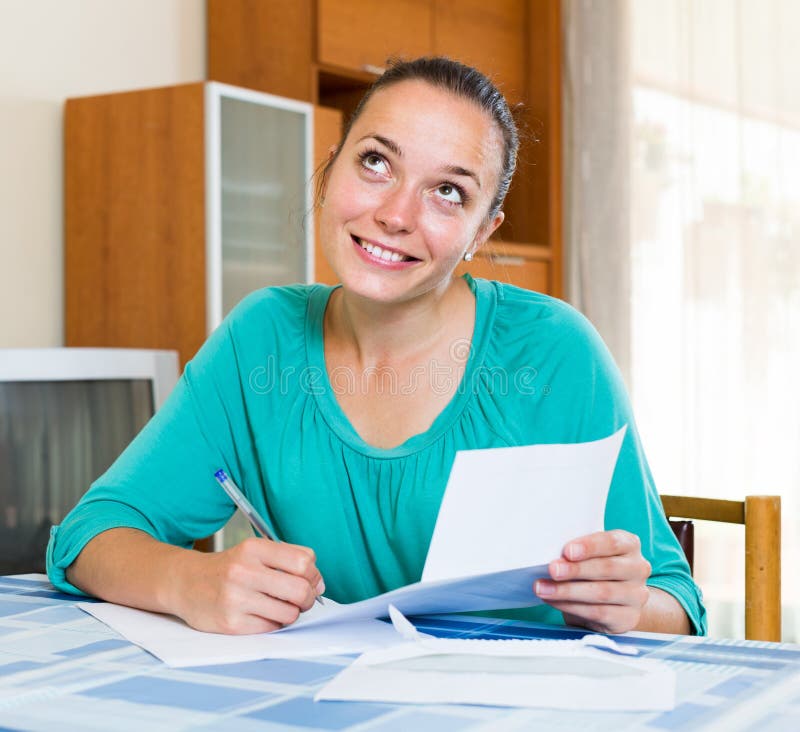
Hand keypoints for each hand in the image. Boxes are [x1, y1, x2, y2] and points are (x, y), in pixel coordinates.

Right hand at [172, 537, 324, 634]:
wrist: (186, 583)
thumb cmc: (229, 568)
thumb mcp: (255, 551)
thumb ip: (289, 559)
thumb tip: (319, 584)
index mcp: (253, 548)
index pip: (303, 562)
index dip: (314, 575)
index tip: (311, 580)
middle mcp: (243, 571)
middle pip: (300, 590)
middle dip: (308, 598)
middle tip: (303, 599)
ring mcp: (236, 599)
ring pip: (289, 613)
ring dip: (292, 613)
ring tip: (280, 606)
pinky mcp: (231, 624)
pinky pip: (271, 628)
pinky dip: (274, 623)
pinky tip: (263, 614)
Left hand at [534, 529, 650, 633]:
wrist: (611, 601)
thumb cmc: (594, 567)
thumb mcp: (589, 554)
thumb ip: (577, 551)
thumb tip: (552, 556)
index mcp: (630, 545)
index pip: (612, 542)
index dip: (589, 546)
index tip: (567, 551)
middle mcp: (638, 568)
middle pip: (607, 568)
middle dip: (575, 569)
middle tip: (552, 570)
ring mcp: (636, 595)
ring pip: (601, 592)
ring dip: (568, 591)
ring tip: (543, 588)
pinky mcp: (628, 618)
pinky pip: (597, 613)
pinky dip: (571, 606)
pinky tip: (553, 601)